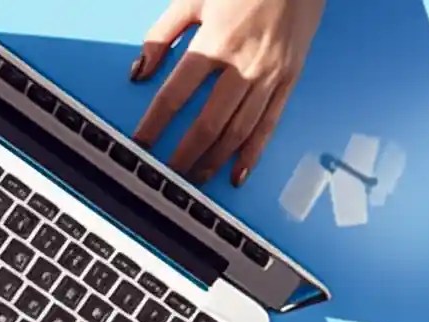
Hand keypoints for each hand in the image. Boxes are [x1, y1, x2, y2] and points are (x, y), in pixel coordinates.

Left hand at [130, 0, 325, 185]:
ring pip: (239, 130)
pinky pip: (269, 124)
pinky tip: (238, 172)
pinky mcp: (289, 81)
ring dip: (215, 159)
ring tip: (197, 178)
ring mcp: (269, 76)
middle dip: (186, 153)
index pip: (177, 94)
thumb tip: (140, 71)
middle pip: (209, 122)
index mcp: (216, 42)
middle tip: (168, 174)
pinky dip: (253, 153)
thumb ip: (162, 35)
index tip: (141, 143)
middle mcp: (244, 64)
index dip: (155, 123)